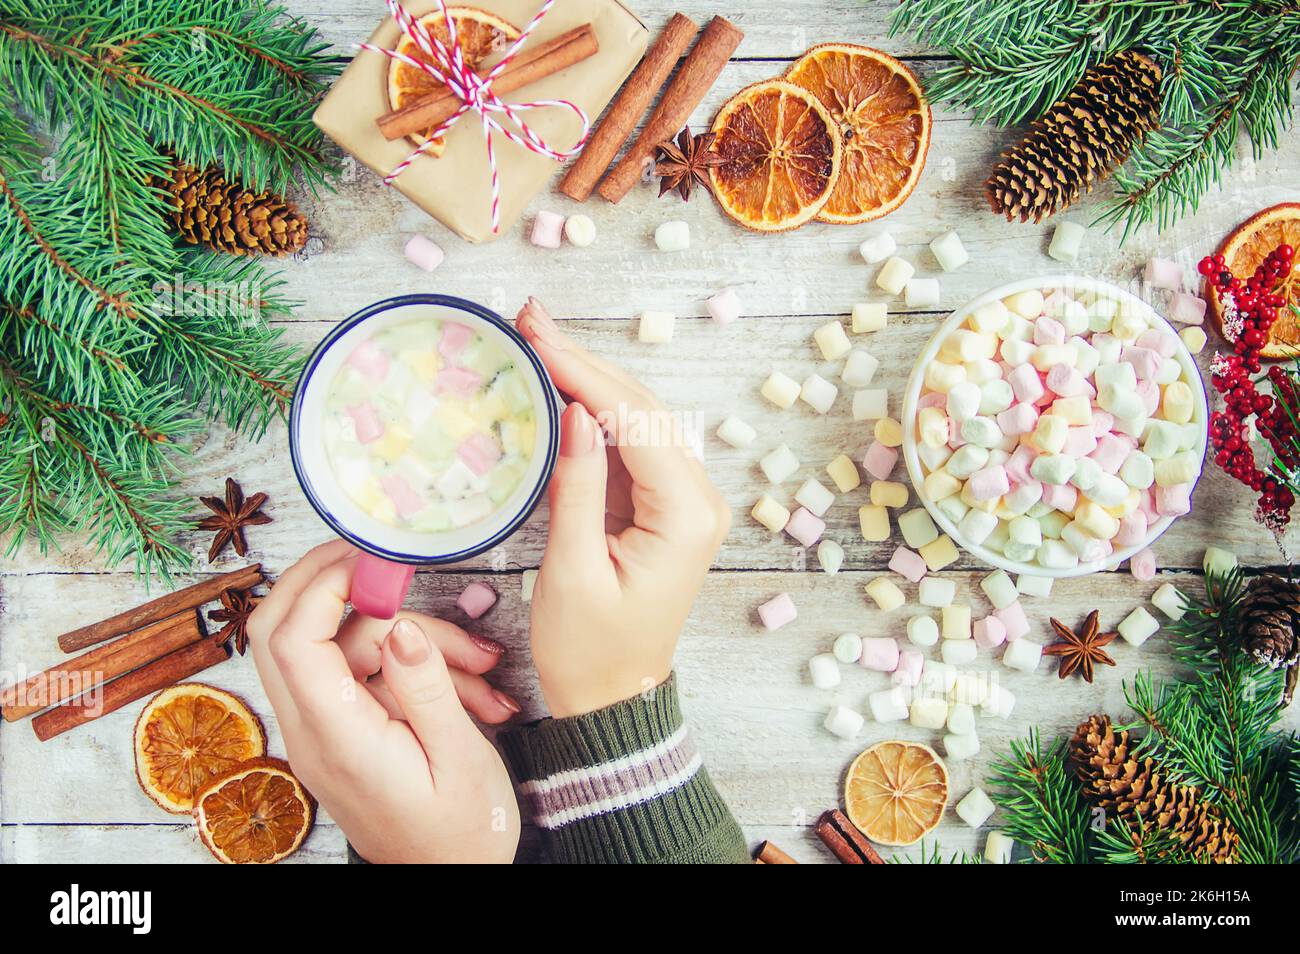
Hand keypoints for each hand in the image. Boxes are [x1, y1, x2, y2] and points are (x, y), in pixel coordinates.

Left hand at [247, 540, 520, 862]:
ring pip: (340, 648)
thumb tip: (400, 626)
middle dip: (327, 580)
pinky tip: (468, 686)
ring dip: (408, 636)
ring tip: (480, 666)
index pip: (293, 640)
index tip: (372, 556)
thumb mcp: (460, 757)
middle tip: (383, 558)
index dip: (323, 583)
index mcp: (337, 738)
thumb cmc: (462, 834)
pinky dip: (411, 666)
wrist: (453, 883)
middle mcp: (314, 733)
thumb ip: (426, 687)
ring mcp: (322, 733)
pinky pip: (361, 676)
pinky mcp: (342, 734)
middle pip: (281, 630)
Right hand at [516, 298, 730, 716]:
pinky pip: (629, 443)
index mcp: (686, 516)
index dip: (583, 372)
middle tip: (528, 317)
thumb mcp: (572, 571)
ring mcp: (683, 499)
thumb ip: (577, 488)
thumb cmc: (589, 650)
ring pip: (637, 417)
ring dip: (588, 376)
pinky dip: (592, 410)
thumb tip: (572, 413)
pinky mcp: (661, 504)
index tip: (536, 334)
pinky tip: (558, 382)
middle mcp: (698, 499)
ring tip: (537, 335)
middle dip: (584, 360)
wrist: (612, 698)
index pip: (636, 422)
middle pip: (642, 408)